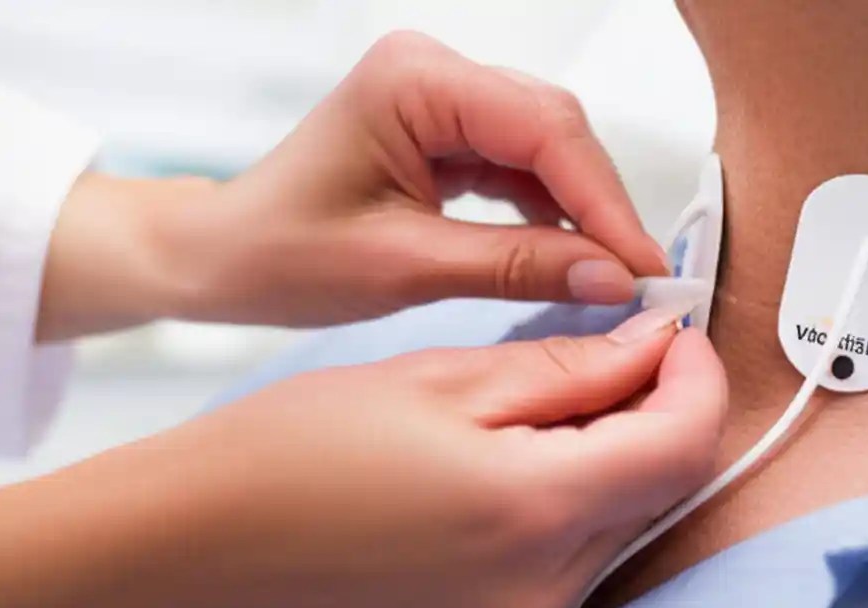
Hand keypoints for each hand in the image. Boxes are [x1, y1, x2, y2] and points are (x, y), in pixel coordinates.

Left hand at [38, 31, 666, 340]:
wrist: (223, 257)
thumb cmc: (281, 254)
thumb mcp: (405, 267)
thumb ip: (516, 266)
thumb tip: (613, 277)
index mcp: (412, 81)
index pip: (543, 129)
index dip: (604, 200)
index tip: (644, 264)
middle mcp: (432, 72)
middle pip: (554, 128)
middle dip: (601, 204)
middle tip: (640, 277)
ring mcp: (439, 98)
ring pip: (545, 146)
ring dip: (582, 209)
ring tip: (613, 273)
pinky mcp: (444, 131)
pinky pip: (520, 164)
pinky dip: (550, 211)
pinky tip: (570, 253)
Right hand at [162, 311, 725, 607]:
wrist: (206, 544)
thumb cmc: (297, 452)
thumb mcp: (444, 378)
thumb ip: (569, 367)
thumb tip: (654, 345)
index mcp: (533, 511)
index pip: (683, 442)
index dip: (696, 375)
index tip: (672, 329)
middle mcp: (544, 585)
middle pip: (663, 485)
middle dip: (662, 407)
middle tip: (622, 345)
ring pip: (626, 518)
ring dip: (622, 448)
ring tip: (564, 390)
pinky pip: (578, 551)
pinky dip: (580, 492)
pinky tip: (533, 447)